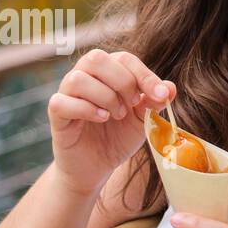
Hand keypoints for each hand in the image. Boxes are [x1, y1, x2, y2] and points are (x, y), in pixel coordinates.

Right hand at [47, 49, 174, 196]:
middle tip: (131, 104)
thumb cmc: (117, 138)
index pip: (123, 58)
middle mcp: (84, 77)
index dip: (144, 75)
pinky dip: (86, 110)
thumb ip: (154, 102)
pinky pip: (62, 102)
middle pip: (96, 58)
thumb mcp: (142, 120)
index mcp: (106, 72)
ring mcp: (67, 94)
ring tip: (116, 115)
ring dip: (104, 96)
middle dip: (121, 81)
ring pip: (78, 78)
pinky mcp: (56, 114)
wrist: (96, 168)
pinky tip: (101, 120)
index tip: (160, 96)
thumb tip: (170, 88)